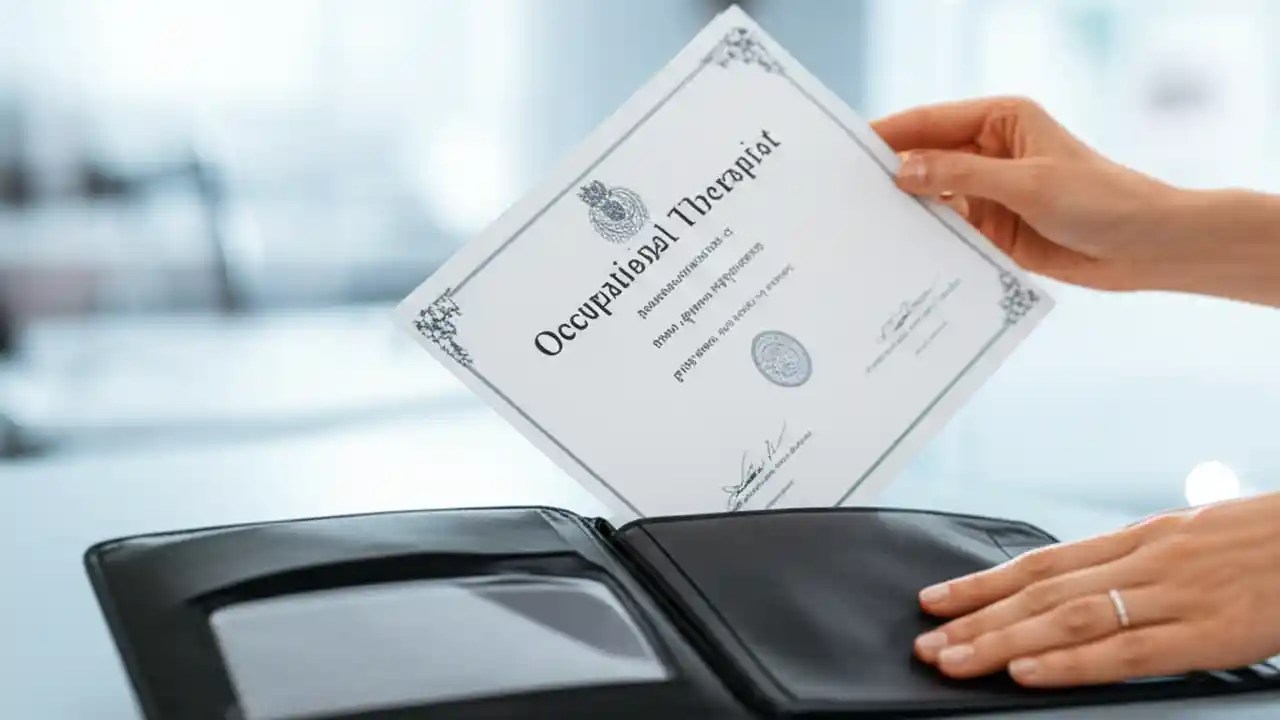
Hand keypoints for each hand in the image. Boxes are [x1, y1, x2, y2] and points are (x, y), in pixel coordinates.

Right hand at [873, 96, 1186, 291]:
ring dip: (907, 214)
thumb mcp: (1027, 184)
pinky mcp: (993, 230)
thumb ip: (962, 177)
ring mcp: (989, 193)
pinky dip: (928, 243)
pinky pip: (949, 234)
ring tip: (862, 231)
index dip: (889, 134)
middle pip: (926, 161)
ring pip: (933, 200)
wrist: (1145, 248)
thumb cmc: (1100, 200)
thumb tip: (903, 171)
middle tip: (844, 196)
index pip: (931, 123)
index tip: (848, 150)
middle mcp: (989, 152)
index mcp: (999, 121)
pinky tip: (899, 256)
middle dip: (891, 177)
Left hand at [912, 493, 1279, 687]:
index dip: (983, 582)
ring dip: (1002, 641)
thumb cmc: (1264, 543)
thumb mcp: (1192, 540)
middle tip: (927, 641)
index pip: (1042, 562)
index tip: (937, 599)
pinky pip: (1125, 652)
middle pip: (1041, 592)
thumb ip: (1137, 562)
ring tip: (954, 660)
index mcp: (1137, 539)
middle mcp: (1142, 562)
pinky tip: (1027, 672)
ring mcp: (1171, 597)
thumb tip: (1083, 584)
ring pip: (1067, 620)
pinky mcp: (1206, 634)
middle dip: (976, 618)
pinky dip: (1069, 663)